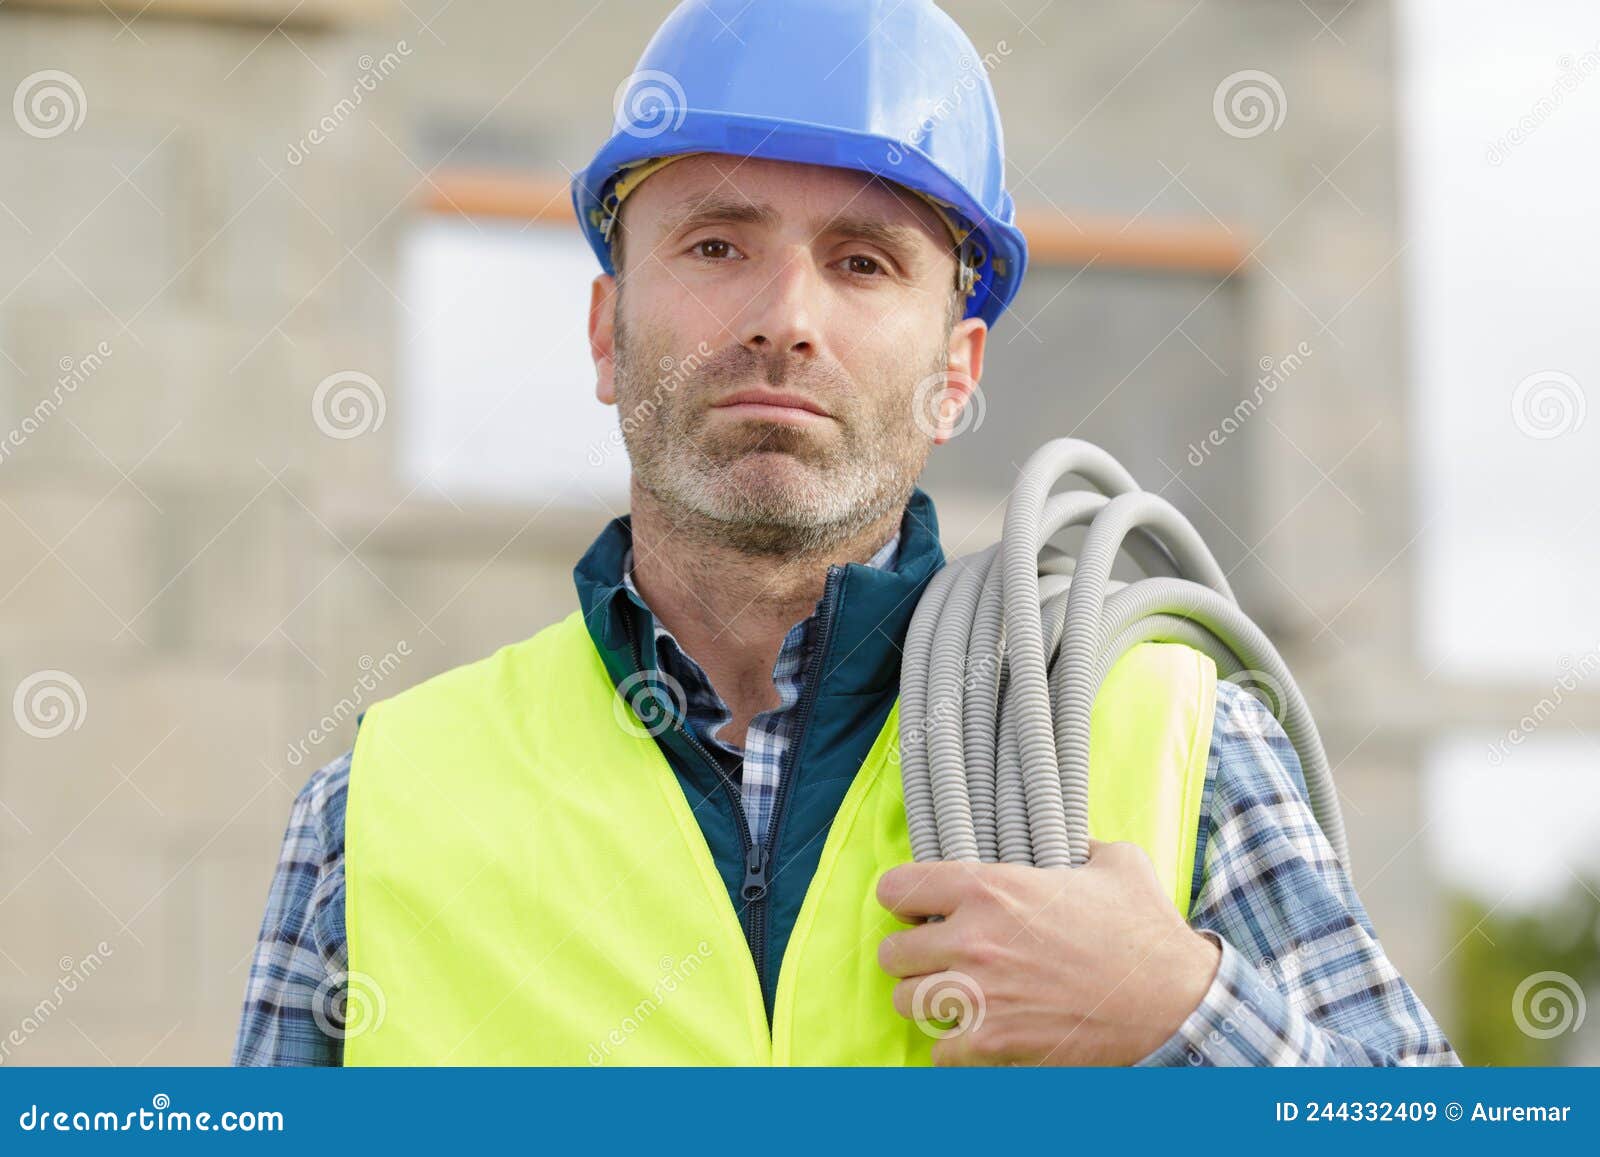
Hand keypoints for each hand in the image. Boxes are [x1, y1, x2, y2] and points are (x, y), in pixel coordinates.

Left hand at [876, 840, 1221, 1065]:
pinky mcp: (996, 1044)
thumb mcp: (1113, 862)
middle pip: (892, 953)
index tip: (917, 907)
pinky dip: (953, 1048)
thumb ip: (1074, 843)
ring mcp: (980, 997)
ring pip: (906, 1002)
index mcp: (990, 889)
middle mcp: (973, 941)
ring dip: (926, 999)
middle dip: (912, 954)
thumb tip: (1065, 837)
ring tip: (951, 994)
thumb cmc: (1146, 931)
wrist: (1176, 1001)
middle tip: (937, 955)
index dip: (903, 897)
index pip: (896, 888)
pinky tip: (975, 1033)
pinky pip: (939, 1053)